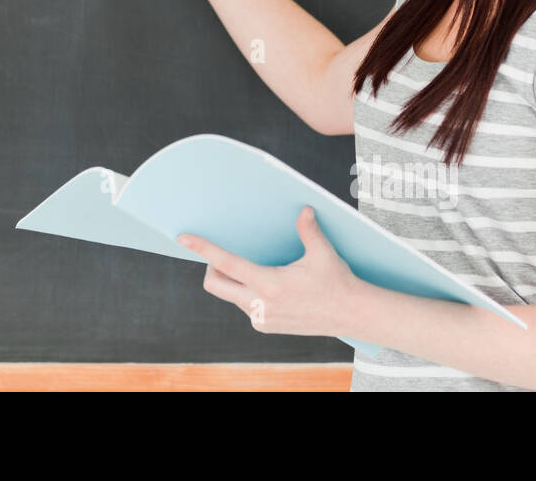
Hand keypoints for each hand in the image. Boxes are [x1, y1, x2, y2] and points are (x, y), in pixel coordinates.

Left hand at [177, 206, 361, 337]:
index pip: (226, 263)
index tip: (184, 239)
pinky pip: (244, 305)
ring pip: (230, 295)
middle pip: (216, 284)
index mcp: (270, 285)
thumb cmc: (337, 282)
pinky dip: (246, 291)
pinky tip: (268, 284)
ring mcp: (261, 319)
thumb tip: (304, 209)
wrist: (351, 315)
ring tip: (255, 267)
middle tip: (223, 255)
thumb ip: (309, 231)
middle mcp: (260, 305)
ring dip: (233, 279)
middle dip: (212, 268)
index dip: (203, 249)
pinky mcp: (265, 326)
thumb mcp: (323, 254)